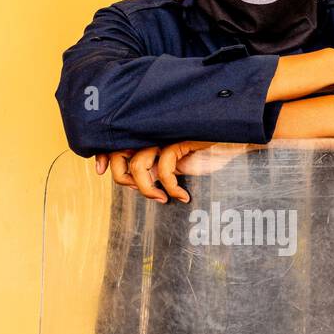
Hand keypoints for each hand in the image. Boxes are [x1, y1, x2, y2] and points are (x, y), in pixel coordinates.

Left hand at [101, 142, 215, 202]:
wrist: (234, 143)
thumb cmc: (207, 154)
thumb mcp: (178, 164)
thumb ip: (157, 168)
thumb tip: (139, 183)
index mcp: (148, 136)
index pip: (116, 142)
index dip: (103, 155)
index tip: (99, 171)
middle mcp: (153, 134)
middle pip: (119, 152)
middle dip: (122, 177)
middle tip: (138, 190)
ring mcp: (165, 137)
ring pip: (138, 163)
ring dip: (147, 188)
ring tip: (160, 198)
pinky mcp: (179, 141)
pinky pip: (164, 167)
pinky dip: (171, 187)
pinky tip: (183, 196)